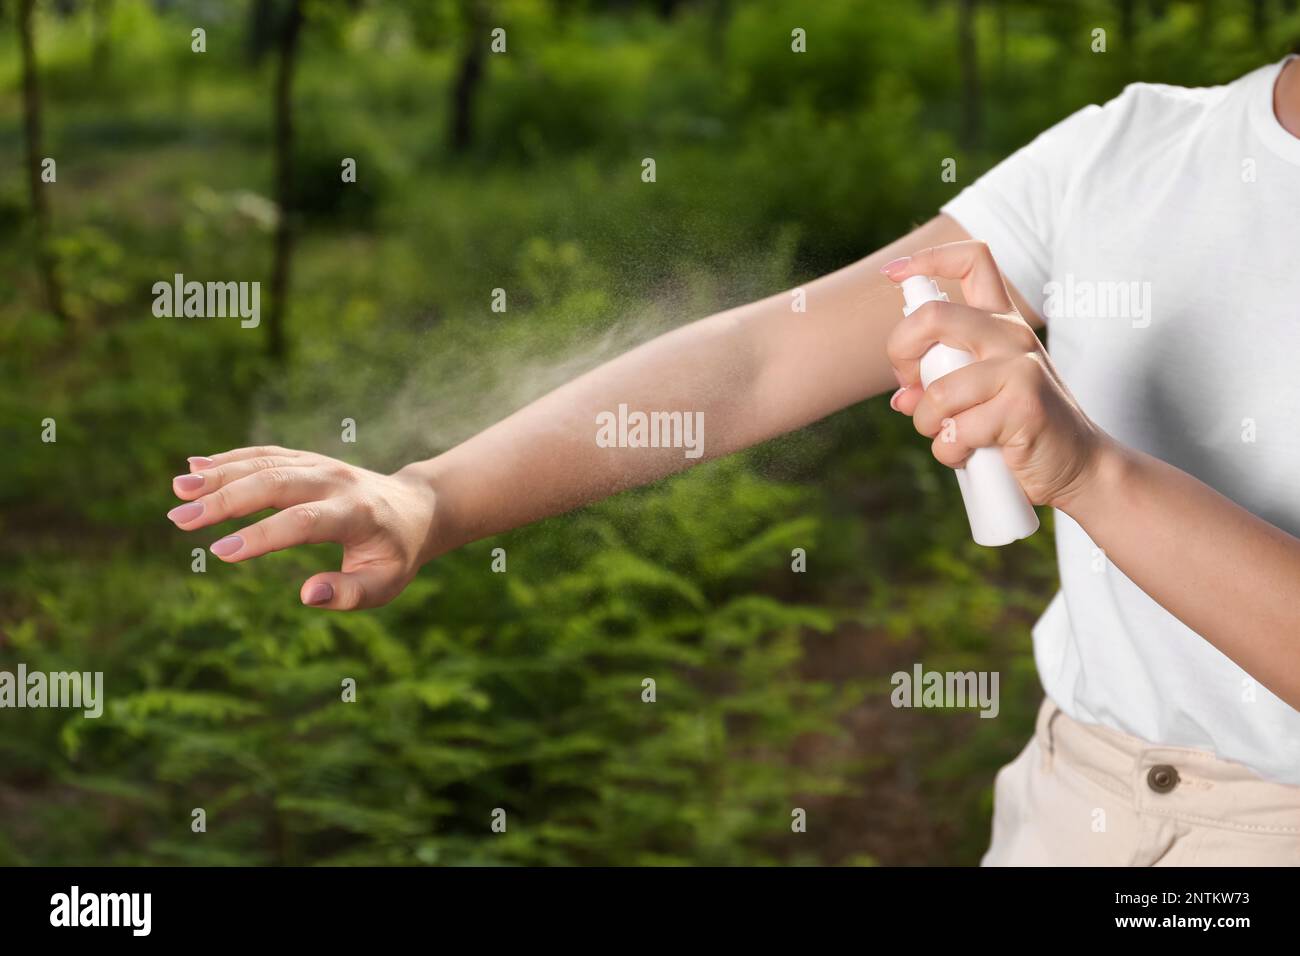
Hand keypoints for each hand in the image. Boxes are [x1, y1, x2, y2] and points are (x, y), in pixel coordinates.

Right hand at [167, 446, 438, 609]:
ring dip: (219, 474)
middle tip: (180, 519)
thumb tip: (307, 596)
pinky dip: (230, 459)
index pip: (303, 522)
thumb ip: (350, 594)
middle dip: (226, 500)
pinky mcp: (308, 459)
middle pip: (276, 484)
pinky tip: (195, 467)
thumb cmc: (395, 555)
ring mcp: (321, 465)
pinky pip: (265, 454)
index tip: (221, 551)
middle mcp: (336, 482)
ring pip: (265, 463)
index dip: (262, 536)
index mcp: (356, 514)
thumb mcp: (384, 583)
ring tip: (178, 490)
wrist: (415, 508)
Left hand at [882, 241, 1110, 509]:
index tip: (893, 272)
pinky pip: (958, 430)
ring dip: (928, 424)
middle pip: (933, 316)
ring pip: (938, 390)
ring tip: (949, 435)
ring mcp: (1021, 368)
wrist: (1078, 466)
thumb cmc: (1021, 429)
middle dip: (900, 353)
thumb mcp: (977, 398)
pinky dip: (951, 451)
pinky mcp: (1024, 406)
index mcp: (1001, 324)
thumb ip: (939, 386)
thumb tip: (900, 398)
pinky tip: (971, 453)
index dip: (928, 257)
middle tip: (909, 387)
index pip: (972, 260)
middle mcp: (1012, 336)